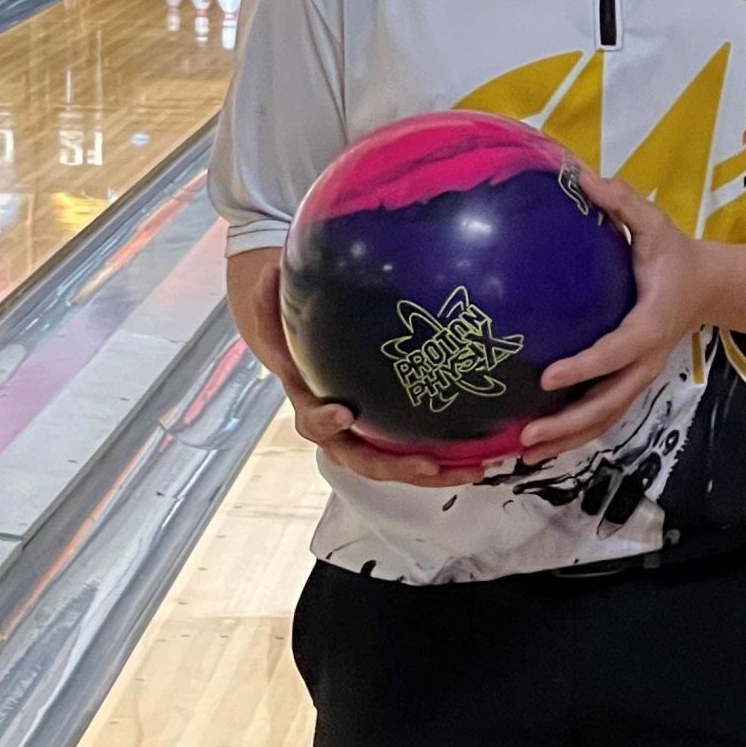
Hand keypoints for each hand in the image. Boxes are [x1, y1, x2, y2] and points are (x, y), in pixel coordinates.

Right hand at [248, 265, 487, 488]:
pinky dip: (443, 463)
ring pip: (393, 466)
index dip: (324, 421)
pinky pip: (412, 456)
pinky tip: (479, 459)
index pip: (311, 420)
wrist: (302, 359)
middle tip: (428, 465)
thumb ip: (268, 302)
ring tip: (469, 471)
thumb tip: (266, 272)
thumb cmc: (293, 338)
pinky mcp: (387, 438)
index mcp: (310, 405)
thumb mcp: (278, 319)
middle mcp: (337, 431)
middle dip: (393, 466)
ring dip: (429, 474)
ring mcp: (364, 439)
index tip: (344, 413)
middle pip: (360, 459)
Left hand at [520, 170, 713, 463]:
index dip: (585, 367)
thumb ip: (623, 202)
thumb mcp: (656, 223)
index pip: (616, 351)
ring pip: (606, 418)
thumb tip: (580, 176)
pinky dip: (574, 433)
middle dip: (570, 423)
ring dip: (568, 438)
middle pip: (610, 403)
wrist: (710, 287)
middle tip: (528, 433)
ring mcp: (639, 376)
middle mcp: (646, 360)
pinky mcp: (630, 382)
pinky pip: (603, 414)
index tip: (548, 376)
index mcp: (651, 323)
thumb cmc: (675, 254)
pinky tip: (538, 443)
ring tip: (524, 453)